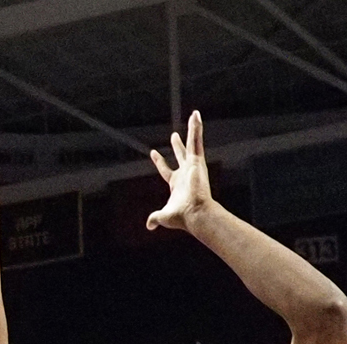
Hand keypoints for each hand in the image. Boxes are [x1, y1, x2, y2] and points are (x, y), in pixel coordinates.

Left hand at [147, 110, 211, 231]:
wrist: (195, 214)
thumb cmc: (181, 217)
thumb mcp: (163, 216)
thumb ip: (155, 218)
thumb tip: (149, 225)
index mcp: (177, 184)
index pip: (166, 170)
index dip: (160, 162)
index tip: (153, 153)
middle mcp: (186, 173)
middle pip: (181, 155)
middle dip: (178, 145)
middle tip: (174, 135)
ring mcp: (193, 166)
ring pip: (193, 143)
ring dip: (193, 129)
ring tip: (194, 115)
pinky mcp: (197, 161)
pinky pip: (197, 140)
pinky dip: (196, 128)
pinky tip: (196, 116)